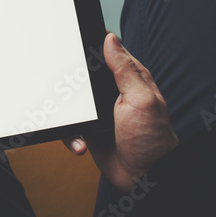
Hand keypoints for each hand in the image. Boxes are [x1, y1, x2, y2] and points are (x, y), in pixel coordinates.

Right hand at [64, 33, 177, 191]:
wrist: (143, 177)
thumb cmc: (152, 140)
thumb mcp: (140, 99)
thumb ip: (125, 69)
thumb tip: (110, 39)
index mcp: (129, 79)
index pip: (107, 53)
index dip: (90, 45)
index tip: (71, 41)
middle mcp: (112, 92)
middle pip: (82, 76)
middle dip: (69, 82)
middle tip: (63, 89)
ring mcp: (99, 111)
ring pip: (71, 101)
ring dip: (67, 112)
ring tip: (76, 124)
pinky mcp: (89, 129)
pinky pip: (69, 126)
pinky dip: (70, 135)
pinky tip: (80, 143)